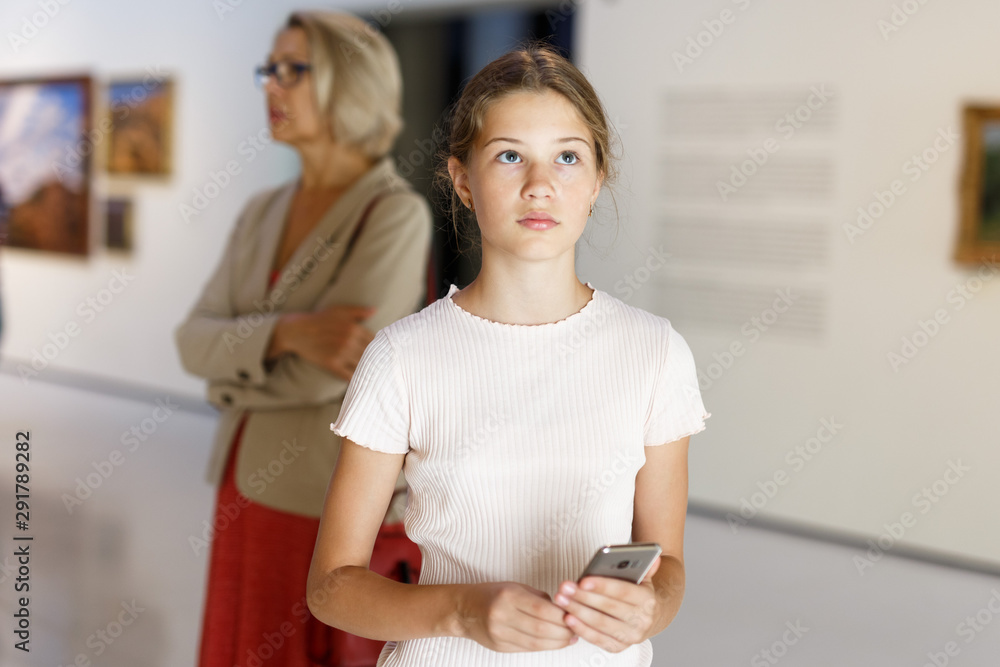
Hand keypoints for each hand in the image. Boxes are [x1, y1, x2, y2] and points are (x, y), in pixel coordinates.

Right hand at [269, 305, 375, 380]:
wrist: (296, 331)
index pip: (374, 340)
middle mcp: (349, 341)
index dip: (378, 346)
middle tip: (381, 364)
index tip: (380, 351)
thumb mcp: (338, 310)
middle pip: (370, 353)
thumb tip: (375, 310)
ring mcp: (340, 353)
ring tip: (374, 374)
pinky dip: (356, 378)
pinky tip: (361, 381)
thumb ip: (358, 311)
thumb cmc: (319, 319)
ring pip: (362, 365)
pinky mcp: (331, 364)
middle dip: (376, 358)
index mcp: (353, 328)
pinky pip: (349, 375)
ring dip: (368, 369)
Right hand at [457, 582, 577, 652]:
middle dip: (563, 631)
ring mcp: (500, 633)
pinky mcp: (500, 646)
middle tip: (576, 628)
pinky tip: (554, 642)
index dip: (562, 615)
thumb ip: (539, 598)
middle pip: (541, 628)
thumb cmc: (492, 594)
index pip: (542, 609)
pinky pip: (528, 648)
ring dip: (557, 642)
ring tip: (569, 637)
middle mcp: (502, 615)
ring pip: (536, 642)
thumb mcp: (515, 587)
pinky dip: (544, 646)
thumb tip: (564, 609)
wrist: (464, 609)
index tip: (574, 615)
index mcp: (508, 596)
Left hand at [553, 556, 660, 651]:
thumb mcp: (644, 579)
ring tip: (561, 600)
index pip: (623, 591)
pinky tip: (568, 618)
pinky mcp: (618, 646)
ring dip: (578, 611)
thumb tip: (653, 558)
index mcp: (647, 600)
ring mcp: (630, 636)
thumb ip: (644, 567)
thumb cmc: (639, 594)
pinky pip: (597, 639)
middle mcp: (641, 620)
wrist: (650, 619)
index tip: (582, 580)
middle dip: (583, 597)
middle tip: (564, 588)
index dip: (602, 586)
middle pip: (608, 608)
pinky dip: (582, 629)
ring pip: (600, 624)